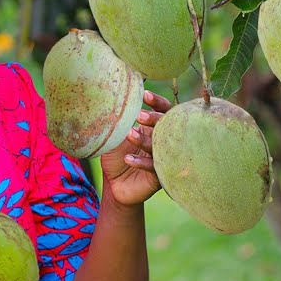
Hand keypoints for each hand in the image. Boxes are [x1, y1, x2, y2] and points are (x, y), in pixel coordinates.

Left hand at [99, 90, 171, 206]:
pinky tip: (128, 159)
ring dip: (144, 139)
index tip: (145, 95)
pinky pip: (153, 167)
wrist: (114, 185)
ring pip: (159, 146)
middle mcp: (161, 141)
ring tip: (129, 134)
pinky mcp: (159, 176)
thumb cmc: (116, 156)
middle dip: (154, 118)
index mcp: (153, 127)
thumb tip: (117, 102)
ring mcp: (162, 158)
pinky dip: (140, 162)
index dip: (157, 101)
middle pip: (166, 125)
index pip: (163, 110)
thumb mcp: (116, 136)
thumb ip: (120, 122)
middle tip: (140, 116)